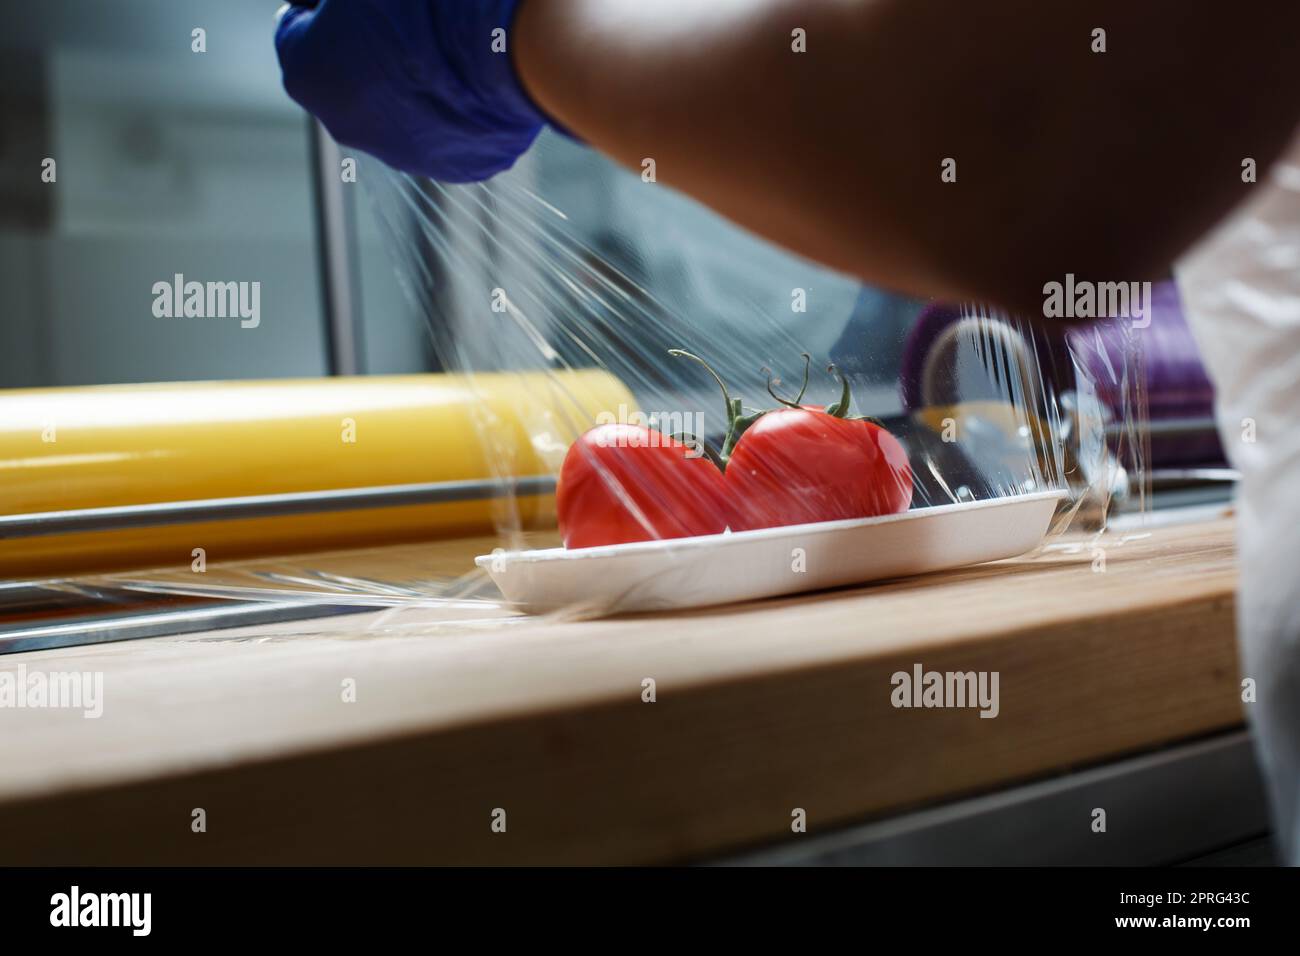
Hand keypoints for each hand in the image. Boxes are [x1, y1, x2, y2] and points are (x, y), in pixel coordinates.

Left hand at [274, 0, 547, 182]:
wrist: (507, 46)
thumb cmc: (429, 3)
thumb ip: (332, 2)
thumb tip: (328, 8)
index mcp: (307, 73)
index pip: (294, 31)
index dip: (317, 9)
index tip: (339, 2)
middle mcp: (346, 126)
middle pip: (345, 81)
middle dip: (361, 53)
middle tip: (397, 22)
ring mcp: (402, 154)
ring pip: (396, 113)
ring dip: (407, 85)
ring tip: (443, 52)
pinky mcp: (454, 167)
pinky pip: (444, 134)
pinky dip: (449, 111)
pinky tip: (467, 81)